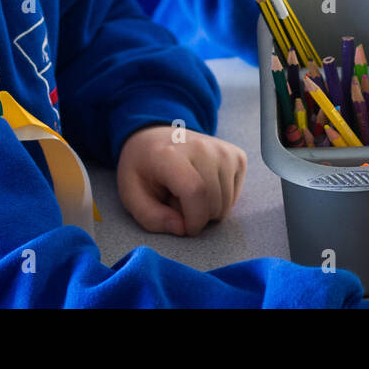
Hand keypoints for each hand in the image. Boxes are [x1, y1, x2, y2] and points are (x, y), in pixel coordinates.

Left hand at [117, 125, 247, 236]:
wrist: (155, 139)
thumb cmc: (143, 169)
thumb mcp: (132, 196)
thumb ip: (152, 218)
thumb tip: (182, 229)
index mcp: (170, 154)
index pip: (195, 191)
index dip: (194, 220)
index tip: (185, 227)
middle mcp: (201, 147)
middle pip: (214, 201)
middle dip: (199, 218)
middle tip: (179, 205)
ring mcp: (222, 150)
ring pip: (227, 202)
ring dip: (209, 210)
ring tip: (190, 195)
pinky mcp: (236, 156)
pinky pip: (235, 195)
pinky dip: (222, 201)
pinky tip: (205, 188)